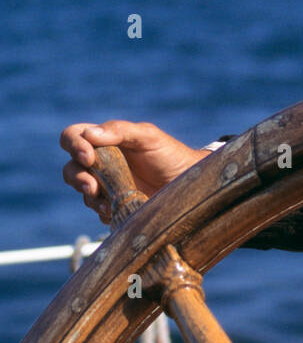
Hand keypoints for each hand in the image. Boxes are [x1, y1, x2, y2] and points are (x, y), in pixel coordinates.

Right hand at [60, 120, 208, 223]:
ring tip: (107, 204)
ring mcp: (106, 186)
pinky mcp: (114, 206)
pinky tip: (117, 211)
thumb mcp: (148, 136)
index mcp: (104, 141)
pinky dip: (104, 212)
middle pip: (71, 169)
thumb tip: (90, 134)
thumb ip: (120, 130)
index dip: (74, 145)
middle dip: (76, 177)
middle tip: (92, 187)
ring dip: (90, 198)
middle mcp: (101, 163)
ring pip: (83, 192)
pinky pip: (98, 211)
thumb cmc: (169, 154)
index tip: (88, 157)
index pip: (73, 137)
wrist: (190, 183)